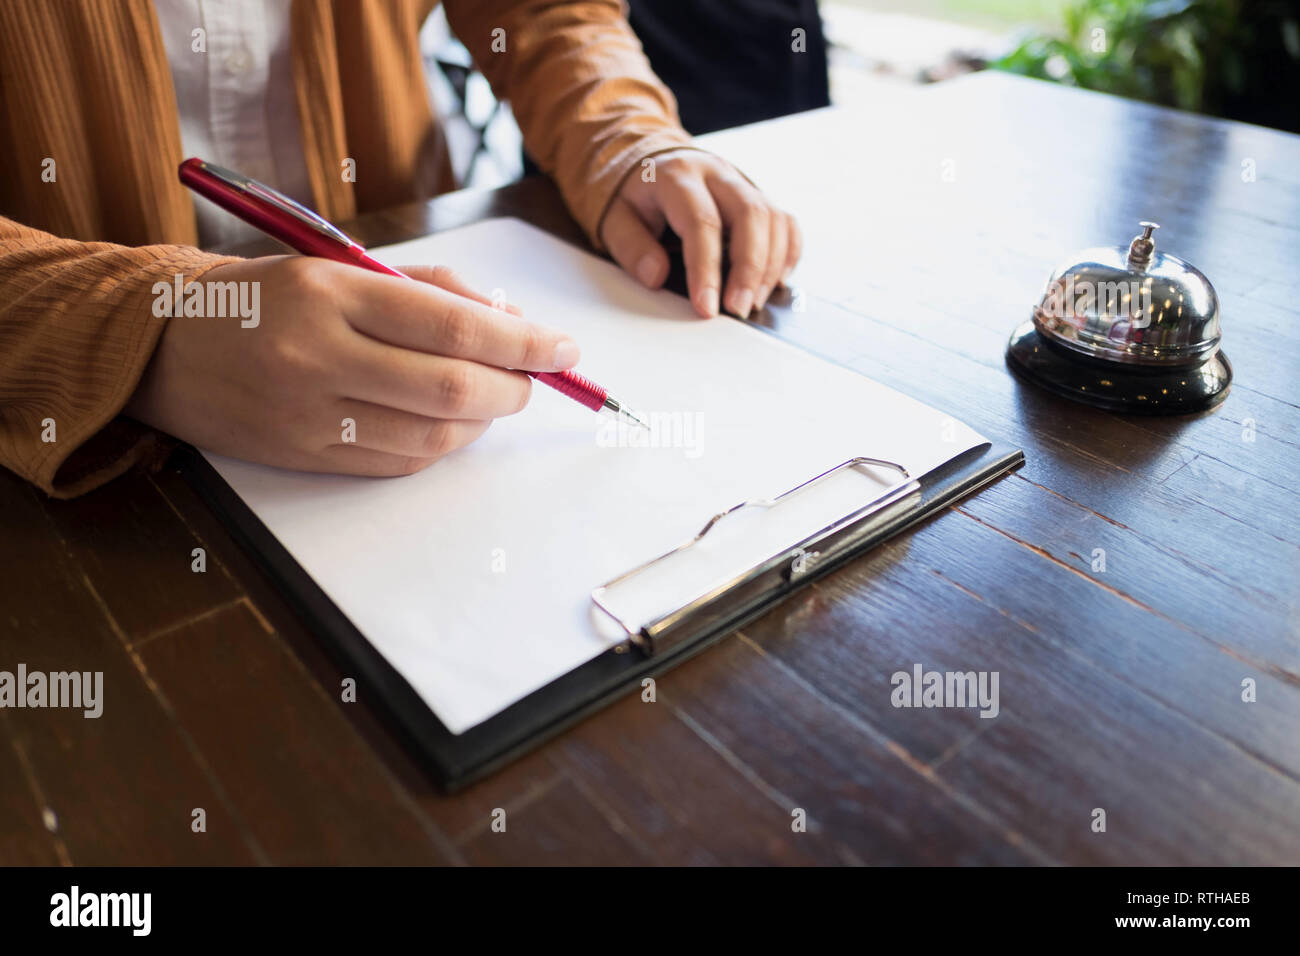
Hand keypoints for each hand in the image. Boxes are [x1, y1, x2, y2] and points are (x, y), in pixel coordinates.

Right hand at [126, 257, 578, 474]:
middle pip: (452, 388)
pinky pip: (399, 461)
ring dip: (483, 421)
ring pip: (433, 434)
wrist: (159, 345)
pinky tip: (449, 424)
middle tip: (533, 379)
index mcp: (331, 291)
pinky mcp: (304, 456)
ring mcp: (309, 414)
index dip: (523, 342)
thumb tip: (511, 320)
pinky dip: (442, 445)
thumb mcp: (336, 263)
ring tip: (492, 397)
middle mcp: (319, 354)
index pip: (454, 323)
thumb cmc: (264, 296)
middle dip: (514, 388)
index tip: (563, 348)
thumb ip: (425, 287)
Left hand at [599, 149, 801, 318]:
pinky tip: (775, 282)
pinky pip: (785, 222)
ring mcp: (742, 183)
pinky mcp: (758, 197)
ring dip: (770, 266)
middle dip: (750, 268)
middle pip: (750, 214)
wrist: (650, 164)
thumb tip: (656, 276)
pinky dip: (787, 254)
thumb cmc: (635, 198)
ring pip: (773, 218)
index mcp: (677, 176)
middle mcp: (717, 173)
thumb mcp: (615, 219)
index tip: (707, 308)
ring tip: (753, 302)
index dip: (706, 269)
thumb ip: (631, 248)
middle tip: (740, 309)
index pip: (701, 222)